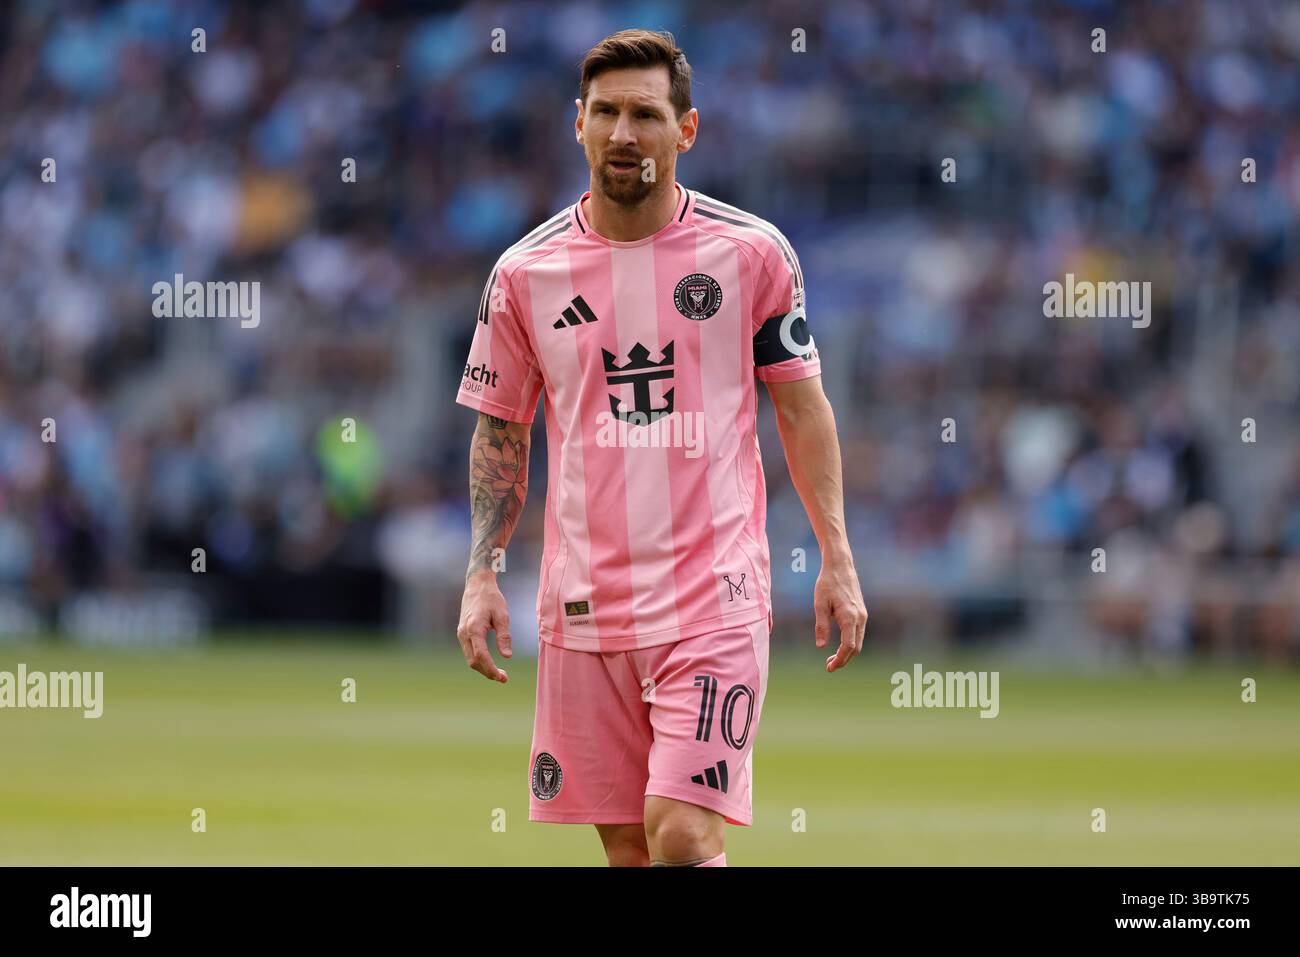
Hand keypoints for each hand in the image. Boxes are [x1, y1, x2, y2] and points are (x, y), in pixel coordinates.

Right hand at [456, 570, 511, 682]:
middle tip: (504, 678)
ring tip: (499, 673)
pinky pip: (469, 652)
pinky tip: (490, 662)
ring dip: (483, 668)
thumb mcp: (502, 615)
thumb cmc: (492, 598)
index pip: (481, 656)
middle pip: (473, 662)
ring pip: (470, 658)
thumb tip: (507, 657)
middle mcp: (464, 633)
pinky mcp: (462, 633)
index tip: (503, 678)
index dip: (491, 669)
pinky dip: (479, 660)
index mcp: (474, 629)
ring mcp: (461, 633)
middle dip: (488, 672)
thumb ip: (504, 636)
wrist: (477, 585)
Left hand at [813, 554, 866, 672]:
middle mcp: (860, 618)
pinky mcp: (862, 612)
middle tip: (828, 666)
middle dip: (843, 660)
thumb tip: (821, 647)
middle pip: (856, 648)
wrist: (840, 566)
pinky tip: (839, 646)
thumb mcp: (820, 604)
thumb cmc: (827, 583)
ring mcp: (863, 615)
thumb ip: (822, 626)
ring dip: (847, 653)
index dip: (840, 660)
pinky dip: (851, 644)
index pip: (848, 646)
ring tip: (832, 659)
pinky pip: (858, 634)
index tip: (829, 668)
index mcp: (850, 617)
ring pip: (858, 641)